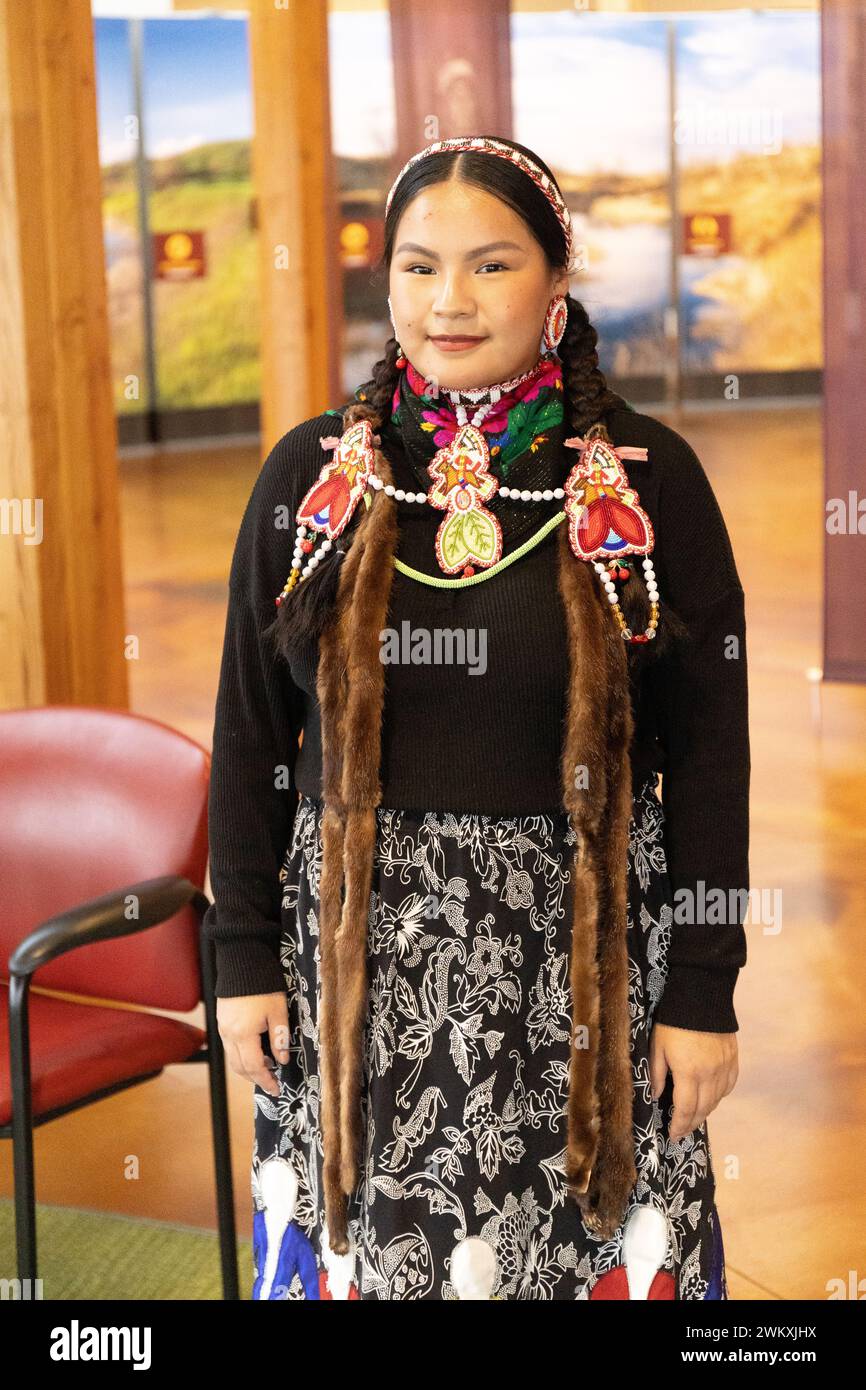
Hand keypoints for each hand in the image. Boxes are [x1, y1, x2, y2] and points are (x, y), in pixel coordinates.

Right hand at [216, 993, 289, 1096]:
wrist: (242, 962)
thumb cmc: (263, 985)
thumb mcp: (278, 1011)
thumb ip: (280, 1038)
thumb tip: (282, 1061)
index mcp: (243, 1034)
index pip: (254, 1067)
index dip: (266, 1080)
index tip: (276, 1089)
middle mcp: (229, 1035)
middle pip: (239, 1067)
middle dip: (256, 1079)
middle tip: (271, 1083)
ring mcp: (222, 1028)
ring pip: (232, 1059)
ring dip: (247, 1068)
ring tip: (266, 1068)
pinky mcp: (221, 1021)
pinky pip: (230, 1047)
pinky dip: (241, 1055)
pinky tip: (255, 1052)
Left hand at [649, 1023, 737, 1141]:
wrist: (702, 995)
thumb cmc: (674, 1021)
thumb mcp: (658, 1046)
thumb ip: (657, 1074)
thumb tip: (656, 1097)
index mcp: (689, 1073)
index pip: (685, 1109)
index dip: (679, 1126)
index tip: (673, 1135)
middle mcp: (710, 1074)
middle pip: (703, 1109)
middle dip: (691, 1123)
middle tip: (682, 1130)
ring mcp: (724, 1067)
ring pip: (717, 1100)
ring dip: (705, 1111)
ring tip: (694, 1116)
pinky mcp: (733, 1058)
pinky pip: (729, 1085)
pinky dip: (720, 1095)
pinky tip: (712, 1097)